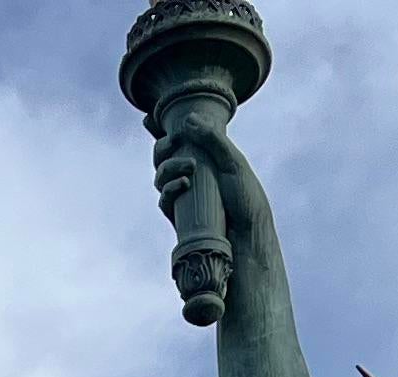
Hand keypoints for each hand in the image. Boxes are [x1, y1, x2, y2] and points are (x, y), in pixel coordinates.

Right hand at [151, 114, 267, 250]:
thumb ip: (212, 138)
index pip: (179, 141)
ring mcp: (184, 196)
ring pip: (160, 177)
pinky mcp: (180, 216)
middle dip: (162, 147)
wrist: (248, 235)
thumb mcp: (233, 162)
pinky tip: (184, 184)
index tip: (149, 121)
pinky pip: (164, 200)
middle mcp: (191, 176)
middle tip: (175, 141)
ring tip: (191, 167)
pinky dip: (169, 189)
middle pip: (161, 158)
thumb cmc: (246, 198)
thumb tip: (188, 119)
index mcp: (204, 158)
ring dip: (169, 166)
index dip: (159, 130)